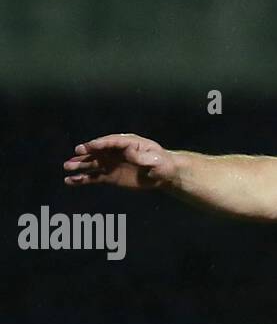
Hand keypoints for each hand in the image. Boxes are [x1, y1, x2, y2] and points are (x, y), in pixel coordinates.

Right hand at [63, 134, 179, 190]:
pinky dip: (82, 179)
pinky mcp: (109, 176)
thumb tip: (129, 152)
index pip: (110, 142)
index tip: (88, 147)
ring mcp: (110, 164)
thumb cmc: (161, 163)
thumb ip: (142, 157)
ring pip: (92, 164)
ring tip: (66, 167)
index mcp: (126, 143)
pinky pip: (94, 177)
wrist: (162, 174)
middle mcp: (114, 152)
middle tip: (75, 155)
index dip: (99, 144)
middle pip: (98, 151)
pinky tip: (70, 181)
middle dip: (86, 153)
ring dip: (80, 166)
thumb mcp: (156, 160)